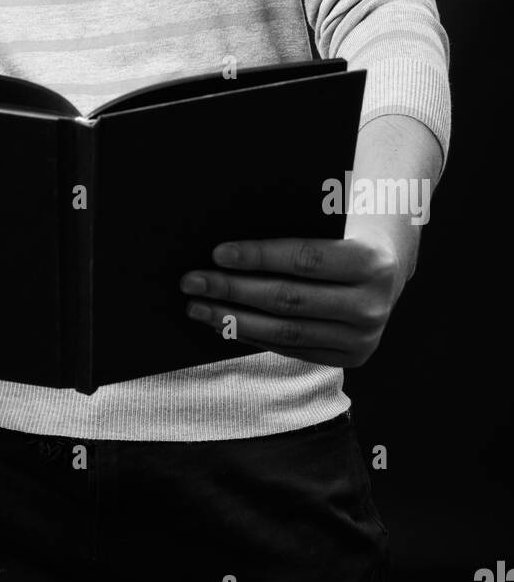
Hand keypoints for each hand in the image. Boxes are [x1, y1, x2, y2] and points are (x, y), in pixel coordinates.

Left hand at [180, 233, 405, 367]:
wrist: (388, 271)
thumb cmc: (345, 237)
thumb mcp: (334, 224)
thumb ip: (297, 229)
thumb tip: (230, 244)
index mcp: (371, 262)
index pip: (304, 259)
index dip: (259, 256)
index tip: (218, 253)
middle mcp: (370, 305)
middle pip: (289, 299)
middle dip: (234, 289)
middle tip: (193, 281)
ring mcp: (362, 338)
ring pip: (285, 331)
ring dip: (234, 320)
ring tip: (197, 307)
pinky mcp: (349, 357)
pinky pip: (291, 348)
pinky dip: (253, 336)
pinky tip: (223, 324)